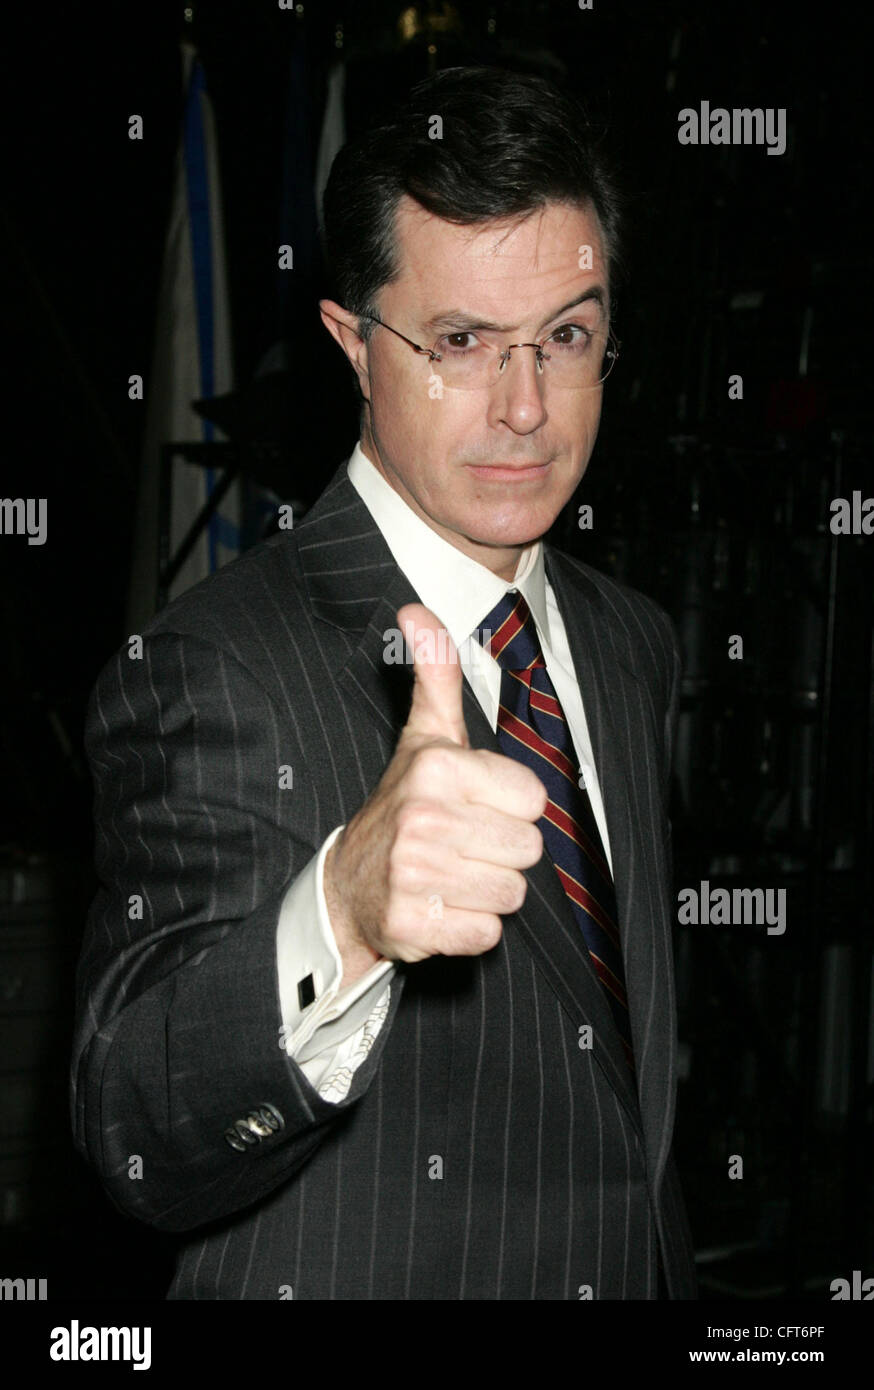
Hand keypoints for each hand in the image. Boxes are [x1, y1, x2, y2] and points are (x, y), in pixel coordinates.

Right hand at [324, 603, 546, 979]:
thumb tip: (415, 609)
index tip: (473, 806)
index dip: (509, 807)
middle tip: (462, 844)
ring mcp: (415, 874)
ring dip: (488, 890)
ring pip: (513, 894)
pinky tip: (442, 906)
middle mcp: (423, 818)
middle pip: (528, 849)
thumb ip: (436, 672)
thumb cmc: (403, 803)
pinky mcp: (413, 925)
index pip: (533, 799)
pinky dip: (470, 928)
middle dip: (502, 852)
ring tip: (452, 874)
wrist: (349, 884)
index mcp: (438, 767)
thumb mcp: (424, 735)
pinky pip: (487, 933)